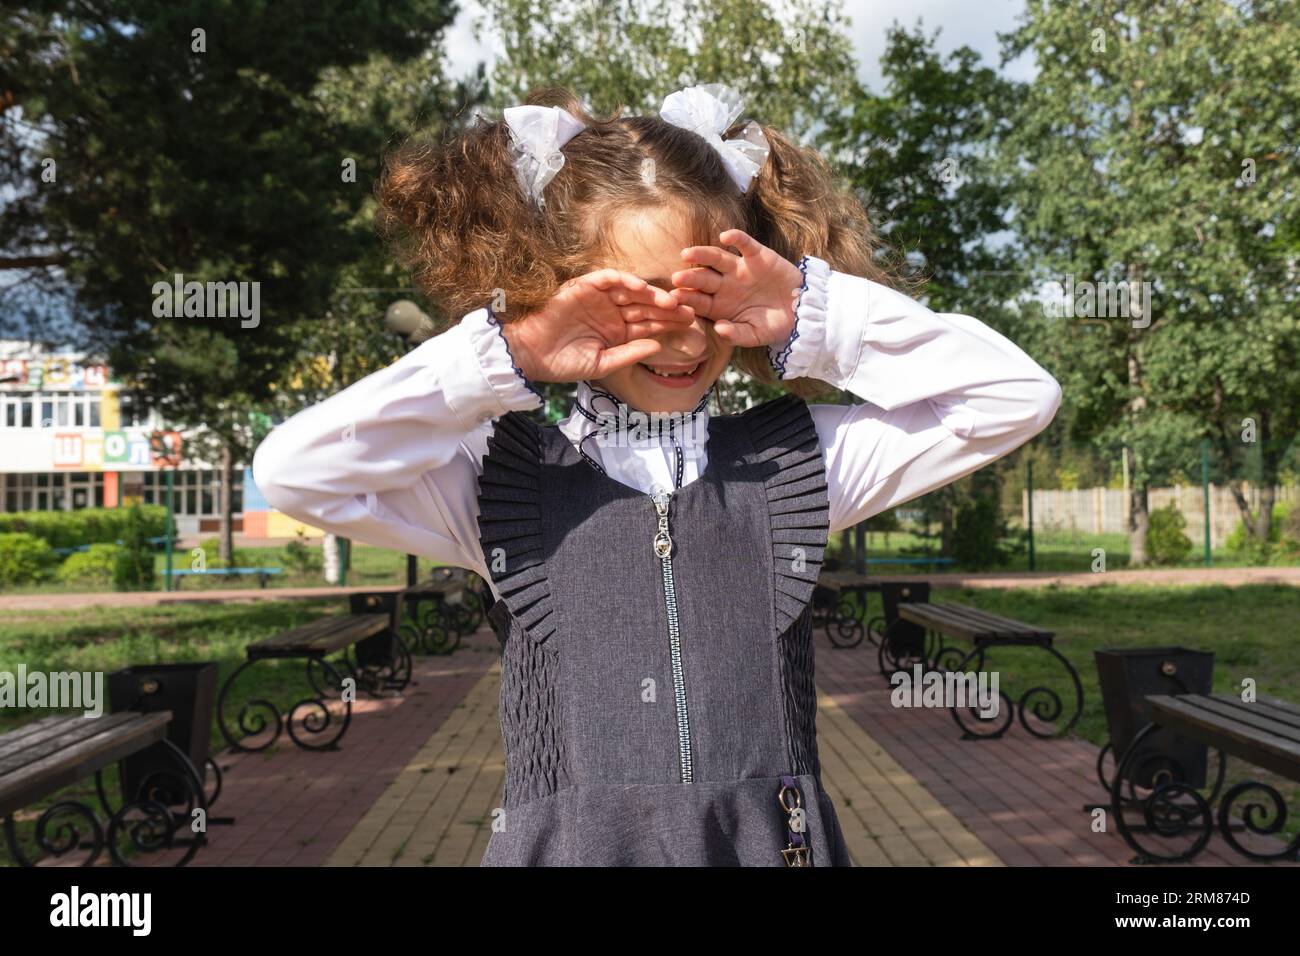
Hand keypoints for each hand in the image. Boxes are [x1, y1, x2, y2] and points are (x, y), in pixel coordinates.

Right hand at [501, 269, 695, 383]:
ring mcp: (598, 299)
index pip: (649, 324)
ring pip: (631, 291)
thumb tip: (658, 346)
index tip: (691, 324)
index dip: (669, 323)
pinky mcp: (583, 287)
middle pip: (645, 306)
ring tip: (670, 301)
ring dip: (650, 294)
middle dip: (667, 307)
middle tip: (690, 308)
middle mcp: (611, 312)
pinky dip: (624, 280)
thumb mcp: (603, 364)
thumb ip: (630, 353)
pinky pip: (608, 279)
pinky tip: (641, 287)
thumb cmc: (564, 364)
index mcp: (618, 331)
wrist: (532, 356)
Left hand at [668, 229, 803, 348]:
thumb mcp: (755, 335)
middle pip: (703, 279)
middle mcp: (725, 285)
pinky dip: (736, 238)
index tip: (675, 299)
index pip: (699, 301)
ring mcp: (740, 269)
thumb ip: (737, 334)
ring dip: (702, 255)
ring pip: (717, 258)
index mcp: (720, 306)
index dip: (687, 299)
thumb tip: (719, 329)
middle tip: (676, 278)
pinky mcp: (757, 256)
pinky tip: (725, 236)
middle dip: (690, 278)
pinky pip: (744, 244)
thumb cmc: (773, 326)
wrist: (801, 312)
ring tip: (687, 254)